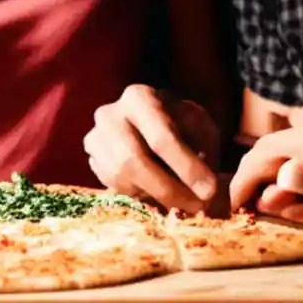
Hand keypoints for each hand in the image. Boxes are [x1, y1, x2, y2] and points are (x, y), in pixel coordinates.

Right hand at [83, 84, 219, 213]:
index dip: (186, 167)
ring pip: (121, 178)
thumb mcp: (200, 127)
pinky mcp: (92, 161)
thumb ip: (204, 151)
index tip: (210, 189)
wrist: (151, 125)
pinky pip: (113, 187)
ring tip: (183, 201)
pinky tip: (159, 191)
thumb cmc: (181, 124)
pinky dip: (140, 195)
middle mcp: (109, 115)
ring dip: (155, 196)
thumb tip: (204, 188)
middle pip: (133, 160)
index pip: (161, 137)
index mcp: (139, 98)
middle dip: (168, 189)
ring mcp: (94, 139)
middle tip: (196, 205)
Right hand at [229, 120, 302, 248]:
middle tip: (245, 197)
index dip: (244, 181)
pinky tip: (294, 163)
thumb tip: (264, 197)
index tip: (236, 205)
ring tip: (265, 183)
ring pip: (290, 135)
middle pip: (273, 142)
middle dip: (253, 168)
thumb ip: (299, 199)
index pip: (264, 156)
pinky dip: (291, 149)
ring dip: (270, 156)